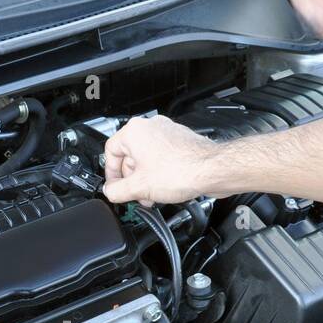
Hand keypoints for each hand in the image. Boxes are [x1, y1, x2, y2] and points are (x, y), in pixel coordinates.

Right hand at [102, 115, 221, 204]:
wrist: (212, 170)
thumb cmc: (181, 170)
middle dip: (131, 180)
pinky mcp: (181, 141)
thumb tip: (110, 192)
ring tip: (151, 196)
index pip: (110, 152)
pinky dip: (159, 173)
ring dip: (145, 179)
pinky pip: (162, 157)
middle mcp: (151, 127)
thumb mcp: (139, 187)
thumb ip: (117, 191)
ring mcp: (167, 132)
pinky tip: (165, 189)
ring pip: (146, 158)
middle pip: (129, 156)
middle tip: (135, 196)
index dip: (110, 174)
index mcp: (135, 132)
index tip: (115, 188)